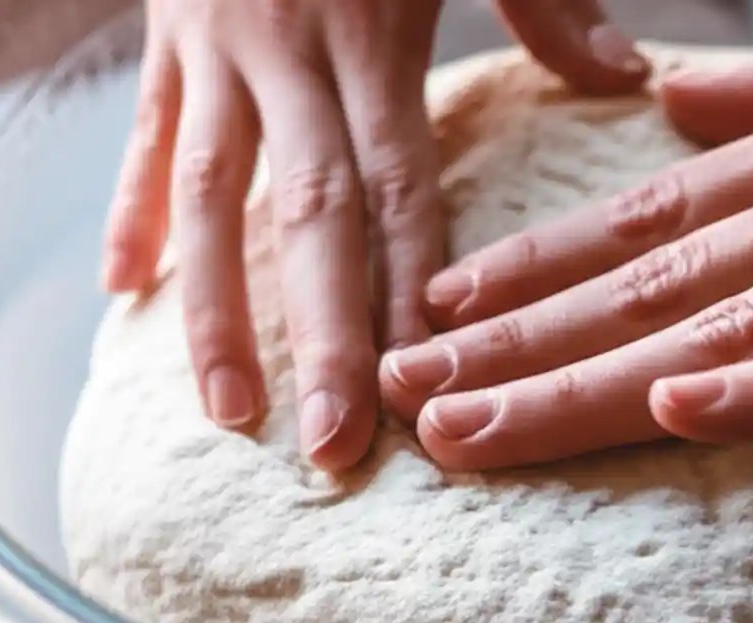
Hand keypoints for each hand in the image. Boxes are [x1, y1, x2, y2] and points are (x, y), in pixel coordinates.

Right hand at [100, 0, 648, 469]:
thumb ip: (550, 0)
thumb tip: (627, 80)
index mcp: (371, 32)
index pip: (396, 187)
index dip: (407, 288)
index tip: (418, 385)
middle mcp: (287, 53)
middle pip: (305, 216)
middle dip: (317, 336)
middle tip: (329, 448)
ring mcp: (212, 49)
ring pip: (211, 195)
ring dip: (213, 309)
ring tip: (227, 409)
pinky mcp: (164, 38)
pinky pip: (148, 136)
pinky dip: (135, 210)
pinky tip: (125, 293)